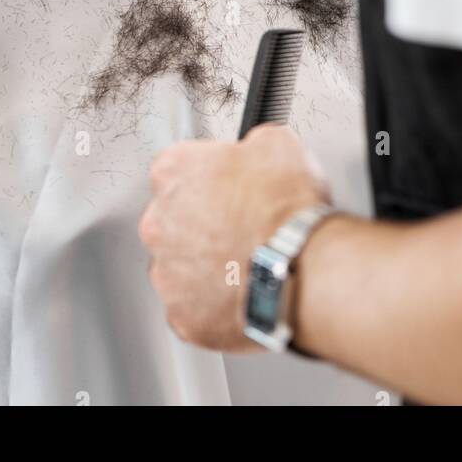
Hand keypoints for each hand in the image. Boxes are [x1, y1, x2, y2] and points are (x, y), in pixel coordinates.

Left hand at [139, 125, 329, 351]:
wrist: (302, 269)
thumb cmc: (287, 210)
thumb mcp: (277, 144)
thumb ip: (250, 145)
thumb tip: (256, 151)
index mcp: (174, 172)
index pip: (177, 168)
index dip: (210, 177)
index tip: (229, 185)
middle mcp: (158, 222)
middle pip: (173, 220)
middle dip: (203, 223)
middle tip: (242, 226)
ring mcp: (168, 273)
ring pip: (181, 266)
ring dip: (207, 265)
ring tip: (248, 263)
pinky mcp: (183, 316)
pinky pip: (193, 308)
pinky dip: (214, 303)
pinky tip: (244, 292)